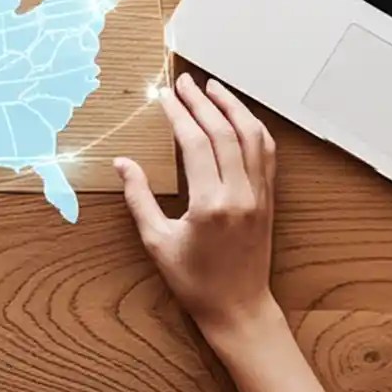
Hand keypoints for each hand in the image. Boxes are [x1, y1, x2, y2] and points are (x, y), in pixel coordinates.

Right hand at [116, 74, 276, 333]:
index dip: (179, 114)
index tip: (165, 95)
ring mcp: (260, 194)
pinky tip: (240, 117)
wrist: (239, 309)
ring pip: (252, 136)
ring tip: (214, 88)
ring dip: (233, 107)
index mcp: (210, 204)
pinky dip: (254, 128)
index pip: (195, 143)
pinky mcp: (269, 198)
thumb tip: (122, 163)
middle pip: (224, 132)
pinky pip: (266, 153)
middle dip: (202, 101)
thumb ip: (139, 199)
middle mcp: (240, 194)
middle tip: (184, 82)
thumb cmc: (195, 282)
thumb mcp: (157, 243)